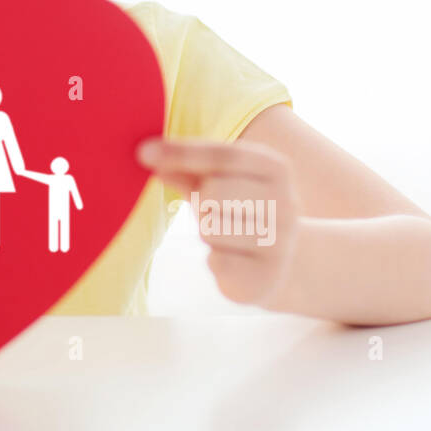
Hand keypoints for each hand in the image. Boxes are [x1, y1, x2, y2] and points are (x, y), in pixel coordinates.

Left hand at [137, 137, 301, 307]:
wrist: (282, 263)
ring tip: (227, 236)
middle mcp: (286, 202)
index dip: (180, 153)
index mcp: (274, 167)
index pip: (222, 155)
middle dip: (200, 202)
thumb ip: (184, 166)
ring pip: (211, 229)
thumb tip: (147, 154)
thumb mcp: (215, 179)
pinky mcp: (267, 277)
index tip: (143, 153)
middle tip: (216, 211)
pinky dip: (214, 260)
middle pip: (212, 192)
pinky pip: (216, 261)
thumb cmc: (238, 209)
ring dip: (208, 233)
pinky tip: (233, 258)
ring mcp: (281, 242)